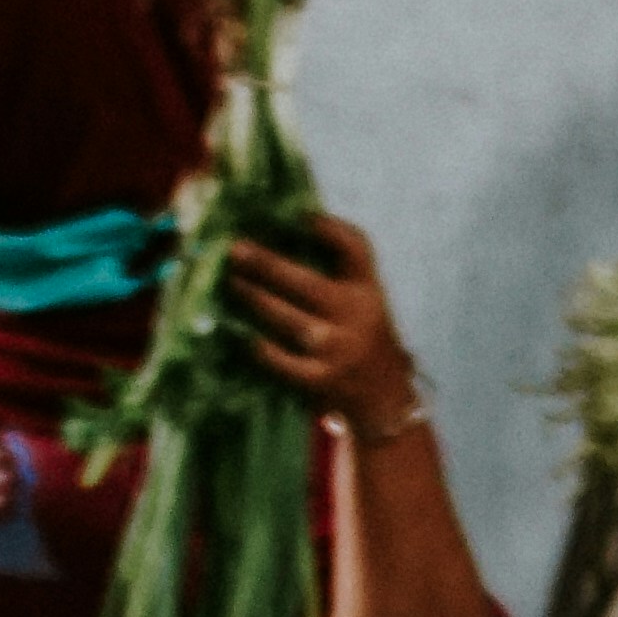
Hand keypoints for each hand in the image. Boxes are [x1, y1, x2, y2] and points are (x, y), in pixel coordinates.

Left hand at [227, 210, 425, 439]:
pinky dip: (261, 348)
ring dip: (256, 299)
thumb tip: (283, 240)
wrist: (384, 400)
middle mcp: (354, 317)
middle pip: (307, 283)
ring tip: (233, 282)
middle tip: (236, 249)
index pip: (356, 250)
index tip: (303, 216)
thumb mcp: (364, 304)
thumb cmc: (363, 341)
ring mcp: (336, 350)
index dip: (331, 230)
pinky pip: (282, 361)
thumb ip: (338, 277)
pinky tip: (242, 335)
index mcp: (367, 291)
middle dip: (267, 264)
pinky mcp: (320, 381)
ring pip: (288, 319)